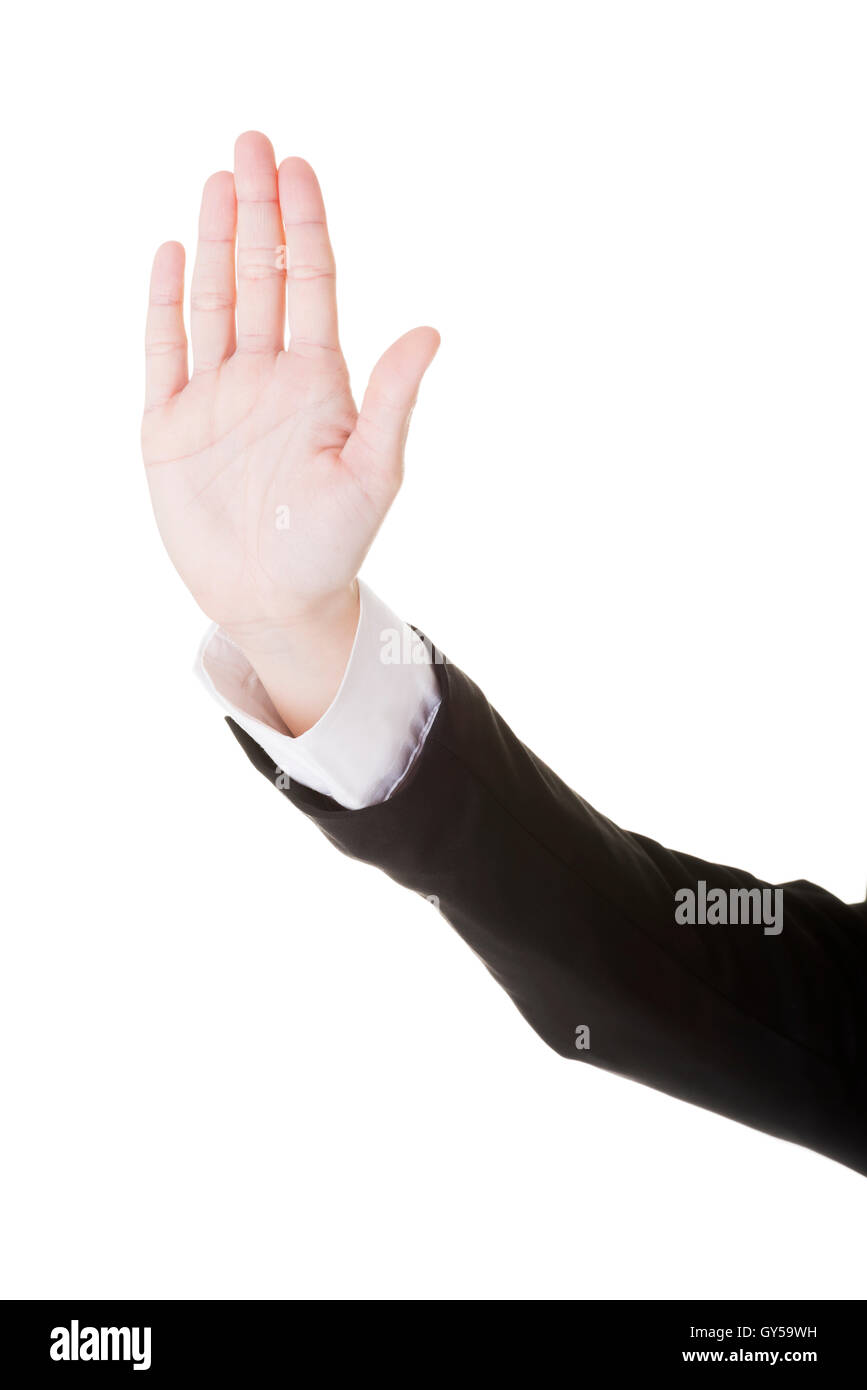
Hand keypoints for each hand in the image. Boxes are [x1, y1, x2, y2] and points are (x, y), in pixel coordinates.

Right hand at [142, 131, 438, 730]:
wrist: (275, 603)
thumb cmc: (333, 546)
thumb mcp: (373, 474)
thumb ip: (394, 401)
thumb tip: (430, 329)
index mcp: (318, 381)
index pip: (312, 284)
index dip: (305, 225)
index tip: (299, 165)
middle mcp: (268, 378)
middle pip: (262, 277)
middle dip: (258, 211)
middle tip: (252, 142)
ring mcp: (217, 398)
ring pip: (215, 301)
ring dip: (216, 242)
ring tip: (218, 179)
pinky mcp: (170, 428)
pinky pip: (165, 353)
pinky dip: (165, 305)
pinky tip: (172, 255)